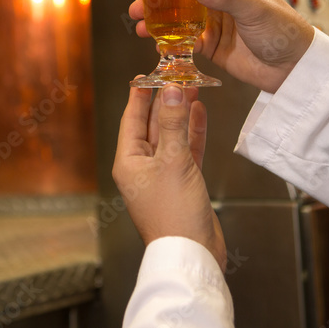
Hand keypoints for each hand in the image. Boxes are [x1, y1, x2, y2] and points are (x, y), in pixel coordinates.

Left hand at [112, 82, 225, 269]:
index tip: (147, 74)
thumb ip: (174, 124)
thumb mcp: (173, 162)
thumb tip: (172, 92)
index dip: (140, 95)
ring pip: (171, 136)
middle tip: (175, 76)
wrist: (192, 254)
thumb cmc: (174, 215)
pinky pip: (186, 150)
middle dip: (164, 101)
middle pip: (152, 125)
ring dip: (180, 114)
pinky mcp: (183, 182)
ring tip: (191, 88)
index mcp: (129, 162)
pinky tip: (199, 114)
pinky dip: (193, 133)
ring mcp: (163, 175)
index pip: (132, 119)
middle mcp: (143, 167)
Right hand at [129, 0, 313, 93]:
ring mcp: (215, 22)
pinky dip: (170, 43)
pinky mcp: (213, 46)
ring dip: (159, 22)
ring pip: (179, 18)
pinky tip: (156, 44)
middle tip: (135, 7)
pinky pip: (186, 42)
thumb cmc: (282, 29)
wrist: (295, 68)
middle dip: (156, 0)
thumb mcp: (253, 8)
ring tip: (140, 28)